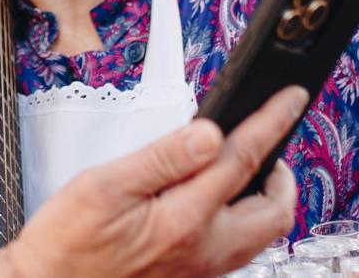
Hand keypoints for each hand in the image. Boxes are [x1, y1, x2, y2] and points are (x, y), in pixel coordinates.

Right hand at [2, 87, 307, 277]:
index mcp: (184, 219)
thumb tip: (210, 133)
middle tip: (270, 142)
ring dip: (266, 199)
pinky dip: (245, 221)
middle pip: (273, 212)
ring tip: (250, 168)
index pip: (242, 160)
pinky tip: (220, 205)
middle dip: (282, 173)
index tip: (291, 98)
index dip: (272, 123)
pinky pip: (238, 251)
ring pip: (261, 236)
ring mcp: (200, 270)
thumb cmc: (68, 243)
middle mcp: (203, 250)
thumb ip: (162, 158)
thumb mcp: (105, 186)